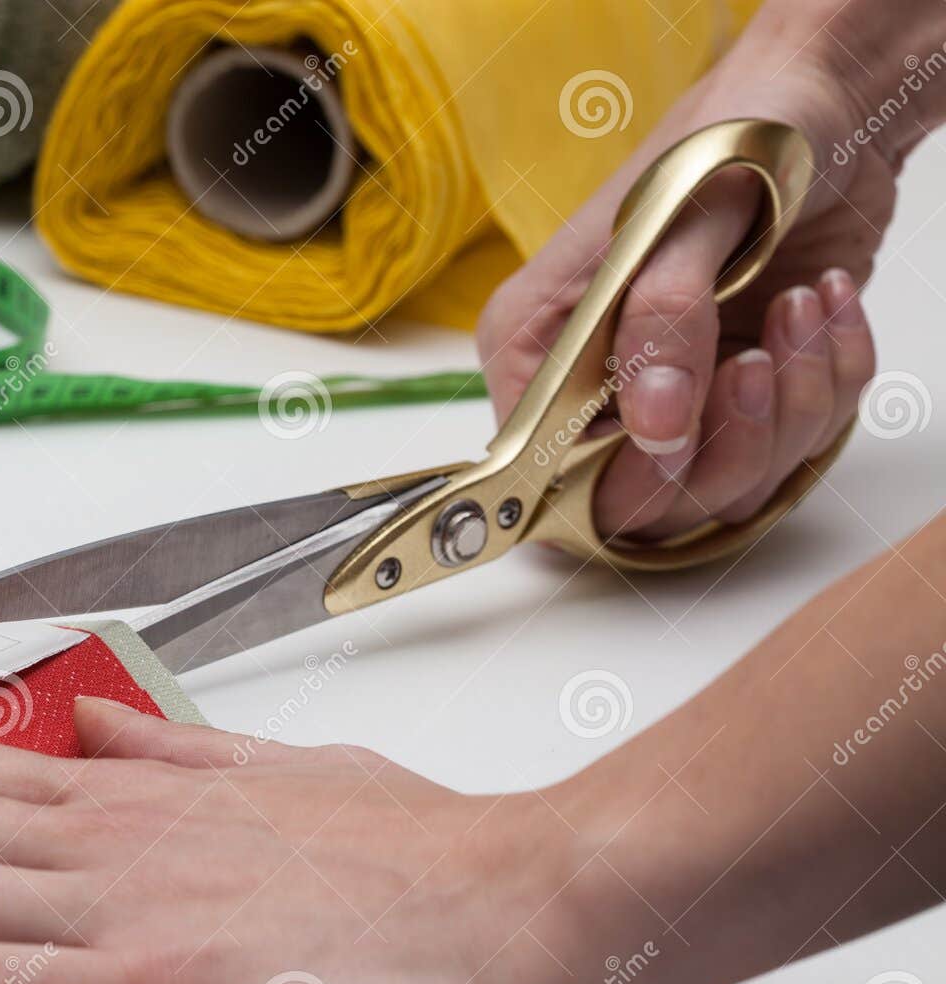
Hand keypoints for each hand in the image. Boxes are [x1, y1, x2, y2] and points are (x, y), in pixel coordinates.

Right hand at [477, 11, 890, 539]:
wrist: (820, 106)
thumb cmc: (727, 140)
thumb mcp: (685, 218)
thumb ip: (664, 324)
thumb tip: (655, 430)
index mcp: (534, 348)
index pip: (548, 472)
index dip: (624, 473)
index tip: (690, 424)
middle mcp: (589, 388)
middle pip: (642, 500)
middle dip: (726, 443)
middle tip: (761, 360)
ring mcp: (667, 399)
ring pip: (723, 486)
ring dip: (790, 406)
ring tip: (802, 310)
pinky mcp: (737, 400)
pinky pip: (788, 449)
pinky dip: (827, 383)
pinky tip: (824, 308)